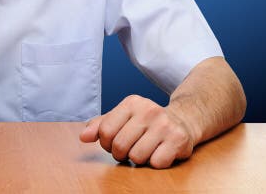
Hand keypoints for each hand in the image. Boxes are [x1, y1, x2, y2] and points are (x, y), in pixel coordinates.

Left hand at [79, 94, 196, 168]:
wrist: (182, 120)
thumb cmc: (146, 122)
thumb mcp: (122, 117)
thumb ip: (100, 125)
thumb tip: (83, 137)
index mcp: (131, 103)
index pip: (105, 131)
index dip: (107, 143)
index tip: (115, 142)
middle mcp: (148, 110)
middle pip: (120, 146)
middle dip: (121, 154)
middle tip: (130, 149)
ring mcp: (164, 124)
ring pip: (137, 157)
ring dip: (139, 159)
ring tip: (146, 149)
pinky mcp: (178, 139)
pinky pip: (156, 163)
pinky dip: (155, 162)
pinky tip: (160, 152)